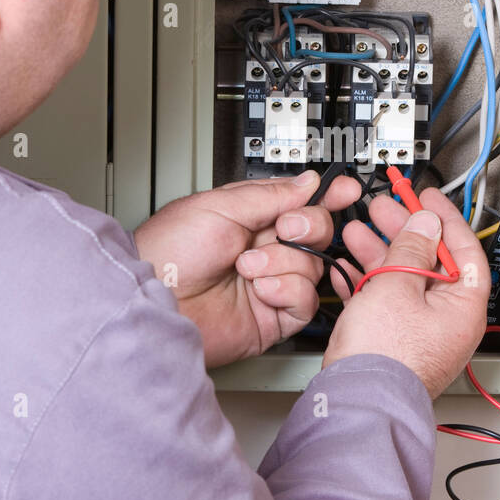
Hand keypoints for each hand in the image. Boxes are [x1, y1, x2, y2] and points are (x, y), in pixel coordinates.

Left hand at [133, 170, 361, 368]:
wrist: (154, 300)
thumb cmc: (170, 252)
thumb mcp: (220, 206)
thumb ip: (271, 195)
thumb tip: (308, 182)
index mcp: (251, 218)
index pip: (300, 203)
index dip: (326, 195)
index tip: (345, 190)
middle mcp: (264, 249)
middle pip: (317, 232)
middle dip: (307, 225)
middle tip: (284, 228)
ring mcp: (271, 282)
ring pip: (314, 265)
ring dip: (282, 261)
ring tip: (247, 267)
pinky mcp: (274, 316)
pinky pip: (305, 299)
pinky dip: (286, 290)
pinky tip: (260, 290)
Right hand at [322, 187, 490, 398]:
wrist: (357, 401)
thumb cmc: (386, 355)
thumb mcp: (398, 284)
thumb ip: (412, 247)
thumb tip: (426, 223)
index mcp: (464, 306)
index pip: (464, 250)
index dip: (444, 219)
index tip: (427, 198)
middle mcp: (447, 321)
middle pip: (430, 263)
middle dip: (404, 232)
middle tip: (385, 208)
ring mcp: (420, 333)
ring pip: (403, 281)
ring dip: (379, 253)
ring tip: (356, 232)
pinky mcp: (393, 342)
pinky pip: (384, 303)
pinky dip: (367, 282)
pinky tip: (347, 268)